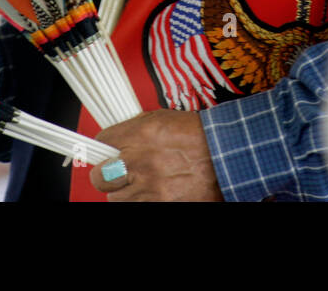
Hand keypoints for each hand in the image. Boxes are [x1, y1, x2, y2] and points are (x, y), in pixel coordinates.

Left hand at [88, 110, 223, 201]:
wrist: (227, 155)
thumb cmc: (198, 135)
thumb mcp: (162, 120)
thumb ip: (135, 129)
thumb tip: (115, 140)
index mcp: (141, 134)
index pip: (102, 142)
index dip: (104, 147)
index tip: (109, 151)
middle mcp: (141, 162)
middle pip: (99, 177)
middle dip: (104, 175)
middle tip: (114, 173)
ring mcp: (150, 188)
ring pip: (116, 198)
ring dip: (126, 192)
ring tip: (142, 183)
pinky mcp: (161, 205)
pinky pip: (138, 207)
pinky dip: (143, 201)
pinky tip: (154, 192)